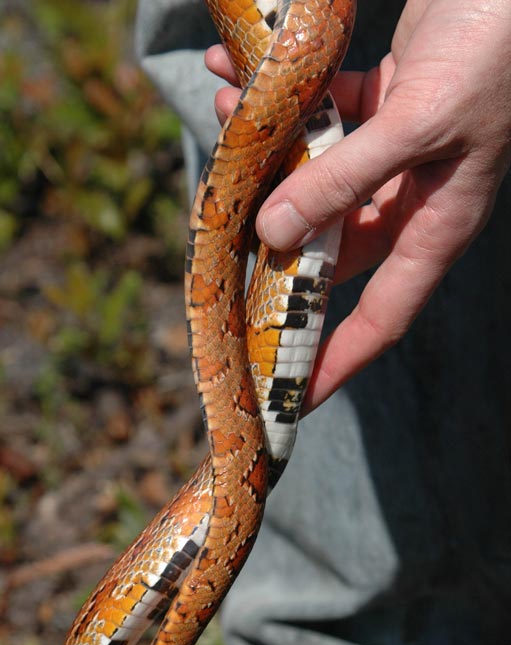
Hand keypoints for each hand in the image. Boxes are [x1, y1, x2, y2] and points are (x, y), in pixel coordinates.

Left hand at [206, 0, 510, 413]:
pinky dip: (284, 100)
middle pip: (330, 250)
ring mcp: (394, 154)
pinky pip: (321, 115)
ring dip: (268, 156)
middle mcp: (410, 200)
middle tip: (217, 243)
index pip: (381, 319)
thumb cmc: (492, 52)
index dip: (337, 361)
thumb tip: (274, 234)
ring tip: (225, 118)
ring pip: (315, 177)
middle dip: (272, 245)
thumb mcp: (419, 123)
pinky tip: (235, 73)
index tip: (293, 397)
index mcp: (434, 227)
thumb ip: (345, 178)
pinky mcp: (381, 105)